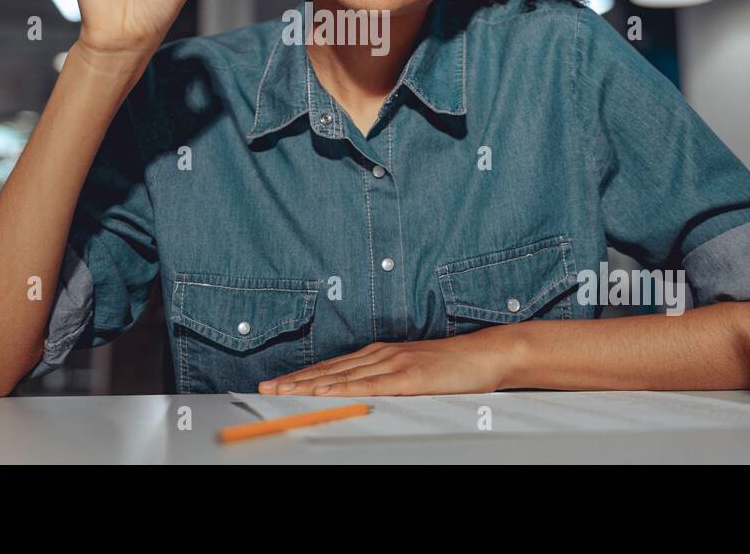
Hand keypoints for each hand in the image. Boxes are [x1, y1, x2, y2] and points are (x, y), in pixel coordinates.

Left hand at [257, 328, 517, 395]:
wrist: (483, 354)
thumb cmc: (451, 367)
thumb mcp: (412, 372)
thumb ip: (387, 380)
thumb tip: (362, 395)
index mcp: (379, 354)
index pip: (333, 367)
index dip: (303, 376)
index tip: (278, 383)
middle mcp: (380, 355)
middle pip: (330, 370)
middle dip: (295, 380)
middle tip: (266, 387)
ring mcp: (392, 364)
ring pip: (342, 376)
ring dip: (309, 384)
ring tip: (283, 391)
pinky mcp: (407, 377)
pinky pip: (368, 385)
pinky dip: (343, 388)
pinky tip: (324, 391)